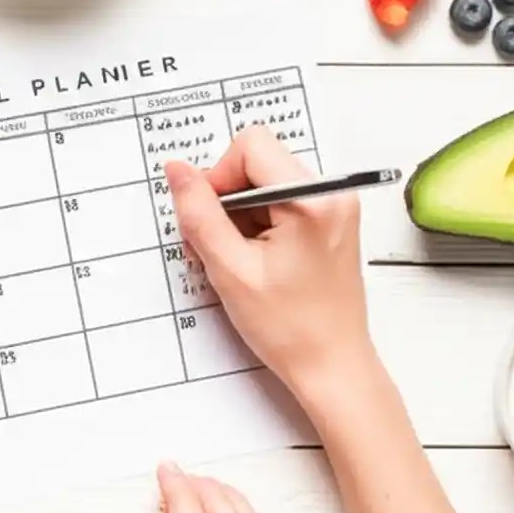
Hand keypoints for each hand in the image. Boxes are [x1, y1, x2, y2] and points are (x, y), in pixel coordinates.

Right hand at [150, 462, 272, 512]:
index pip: (187, 504)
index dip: (173, 481)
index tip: (166, 470)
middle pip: (219, 502)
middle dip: (196, 484)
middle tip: (180, 479)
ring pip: (245, 508)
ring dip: (222, 493)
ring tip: (203, 489)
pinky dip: (242, 510)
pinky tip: (230, 509)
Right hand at [165, 126, 370, 392]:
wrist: (333, 367)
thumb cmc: (290, 328)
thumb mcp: (230, 270)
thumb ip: (200, 213)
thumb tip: (177, 170)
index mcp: (313, 200)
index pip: (251, 145)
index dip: (219, 176)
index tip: (210, 218)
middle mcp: (333, 194)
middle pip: (259, 162)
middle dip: (228, 199)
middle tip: (217, 246)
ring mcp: (336, 207)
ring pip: (267, 183)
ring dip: (241, 215)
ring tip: (237, 260)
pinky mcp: (331, 222)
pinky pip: (283, 202)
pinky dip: (259, 224)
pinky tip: (255, 260)